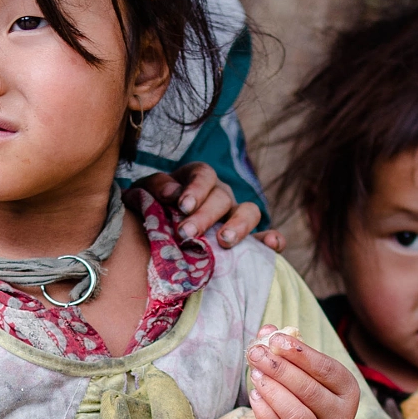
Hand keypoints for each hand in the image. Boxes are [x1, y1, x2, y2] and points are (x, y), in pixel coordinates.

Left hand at [146, 164, 282, 250]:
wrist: (154, 237)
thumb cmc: (150, 210)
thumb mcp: (144, 193)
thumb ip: (155, 187)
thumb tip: (173, 193)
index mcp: (197, 179)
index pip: (203, 174)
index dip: (195, 188)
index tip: (182, 205)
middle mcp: (220, 195)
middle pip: (222, 198)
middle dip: (205, 216)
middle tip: (187, 233)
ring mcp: (236, 217)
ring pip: (250, 212)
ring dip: (240, 225)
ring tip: (225, 241)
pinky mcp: (247, 240)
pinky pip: (265, 238)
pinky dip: (272, 240)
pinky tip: (274, 244)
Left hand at [244, 332, 366, 418]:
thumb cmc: (304, 394)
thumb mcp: (303, 370)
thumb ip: (287, 348)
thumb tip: (266, 329)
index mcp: (347, 390)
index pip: (326, 369)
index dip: (300, 353)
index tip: (275, 339)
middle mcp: (339, 416)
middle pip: (309, 390)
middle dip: (279, 369)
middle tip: (256, 354)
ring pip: (294, 412)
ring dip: (271, 390)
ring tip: (255, 374)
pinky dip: (263, 410)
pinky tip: (255, 394)